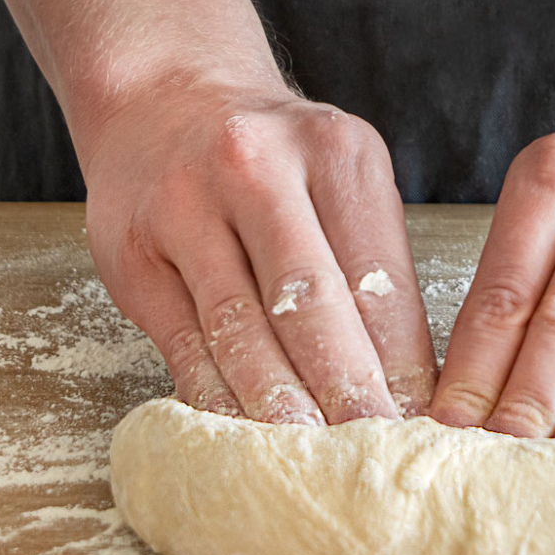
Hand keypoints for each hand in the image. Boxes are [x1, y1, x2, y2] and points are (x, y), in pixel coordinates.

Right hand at [79, 74, 436, 423]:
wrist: (165, 100)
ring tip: (313, 454)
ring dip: (280, 403)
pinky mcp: (133, 254)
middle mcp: (256, 170)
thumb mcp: (340, 179)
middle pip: (310, 302)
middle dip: (347, 389)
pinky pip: (183, 343)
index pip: (379, 278)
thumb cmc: (275, 160)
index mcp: (334, 153)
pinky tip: (245, 433)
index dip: (403, 363)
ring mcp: (184, 208)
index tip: (421, 423)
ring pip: (240, 328)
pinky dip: (218, 397)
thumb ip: (371, 267)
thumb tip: (410, 383)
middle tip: (374, 450)